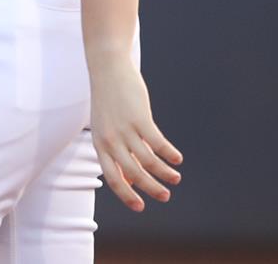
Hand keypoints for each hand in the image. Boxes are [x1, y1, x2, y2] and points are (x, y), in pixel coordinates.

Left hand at [87, 57, 183, 211]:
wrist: (107, 70)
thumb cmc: (108, 102)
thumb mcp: (105, 130)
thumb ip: (115, 155)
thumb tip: (128, 182)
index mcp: (100, 145)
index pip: (113, 177)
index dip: (127, 195)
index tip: (141, 207)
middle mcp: (110, 140)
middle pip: (133, 173)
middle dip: (151, 188)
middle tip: (165, 197)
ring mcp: (124, 129)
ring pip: (147, 160)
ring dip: (164, 173)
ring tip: (175, 178)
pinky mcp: (139, 118)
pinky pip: (157, 142)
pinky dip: (168, 154)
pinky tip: (177, 159)